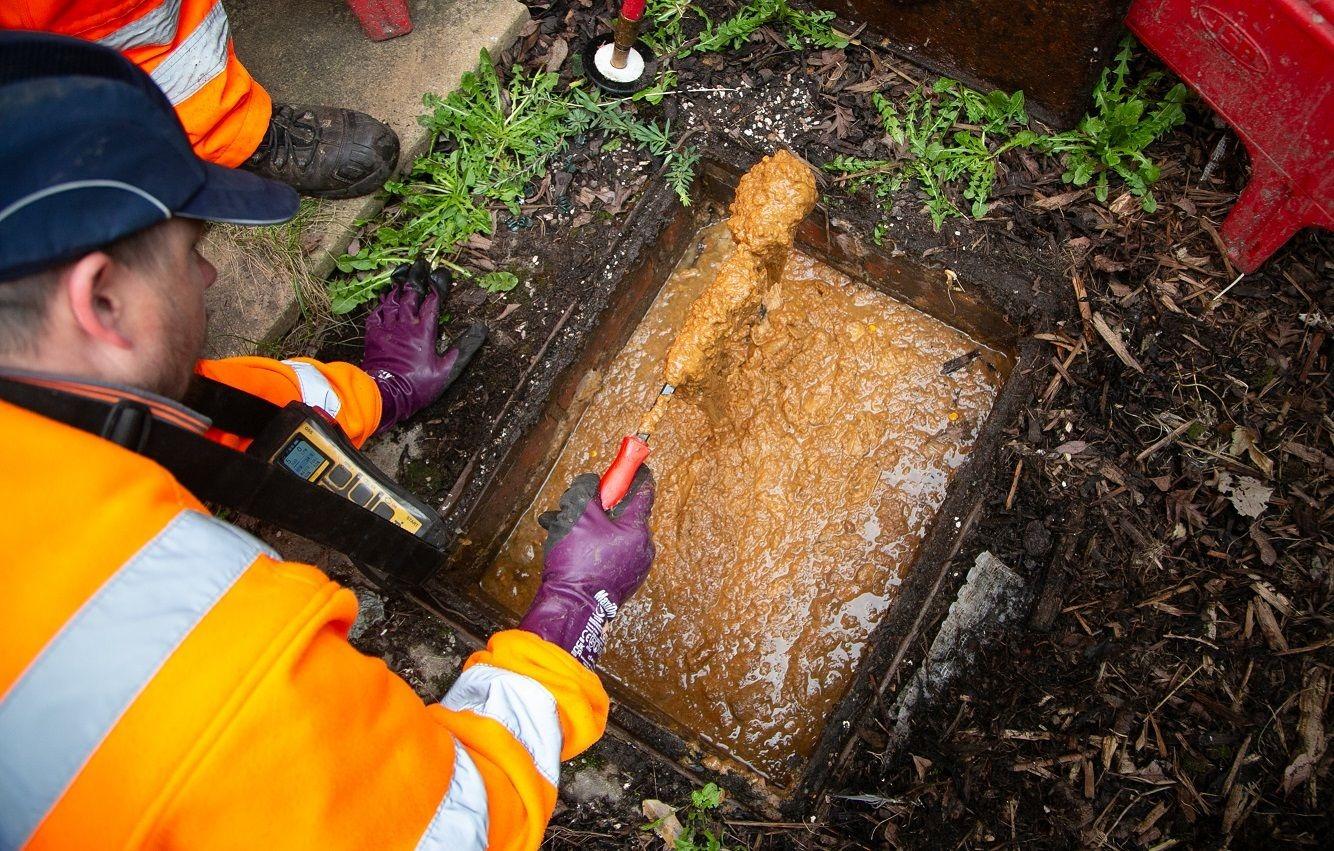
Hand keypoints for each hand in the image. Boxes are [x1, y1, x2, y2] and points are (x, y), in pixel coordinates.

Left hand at [362, 260, 485, 433]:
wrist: (385, 395)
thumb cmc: (418, 386)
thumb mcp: (447, 371)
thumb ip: (463, 348)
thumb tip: (480, 329)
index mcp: (425, 331)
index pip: (433, 300)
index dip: (438, 284)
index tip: (442, 273)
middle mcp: (406, 325)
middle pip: (410, 293)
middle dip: (416, 276)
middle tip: (419, 263)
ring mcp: (387, 328)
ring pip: (392, 300)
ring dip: (398, 286)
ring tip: (401, 275)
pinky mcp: (373, 335)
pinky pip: (376, 313)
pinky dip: (381, 303)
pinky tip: (384, 299)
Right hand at [518, 468, 654, 666]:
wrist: (573, 607)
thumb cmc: (578, 561)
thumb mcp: (579, 514)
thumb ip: (588, 491)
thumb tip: (593, 482)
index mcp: (637, 528)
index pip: (643, 492)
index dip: (635, 473)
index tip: (634, 462)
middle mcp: (643, 547)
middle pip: (622, 515)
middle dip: (598, 507)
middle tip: (575, 506)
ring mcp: (634, 567)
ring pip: (611, 535)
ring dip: (589, 528)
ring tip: (562, 530)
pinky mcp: (622, 582)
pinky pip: (609, 554)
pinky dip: (592, 547)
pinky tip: (570, 550)